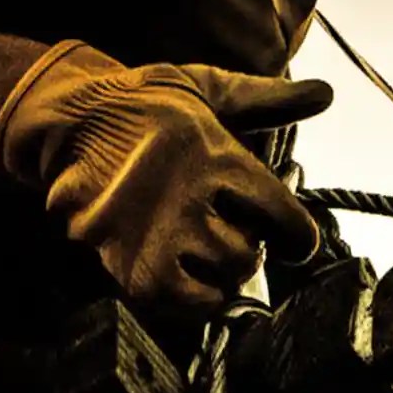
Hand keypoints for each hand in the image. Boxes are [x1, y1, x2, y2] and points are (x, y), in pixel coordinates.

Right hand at [0, 41, 331, 319]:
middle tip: (229, 231)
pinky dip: (197, 296)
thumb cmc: (145, 105)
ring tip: (204, 247)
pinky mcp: (135, 269)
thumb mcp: (208, 88)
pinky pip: (190, 304)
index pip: (283, 217)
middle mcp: (192, 201)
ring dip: (221, 268)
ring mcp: (160, 238)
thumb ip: (267, 99)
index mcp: (218, 158)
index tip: (295, 241)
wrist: (68, 123)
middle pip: (251, 253)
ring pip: (223, 276)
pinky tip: (188, 271)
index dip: (298, 236)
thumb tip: (325, 94)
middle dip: (249, 246)